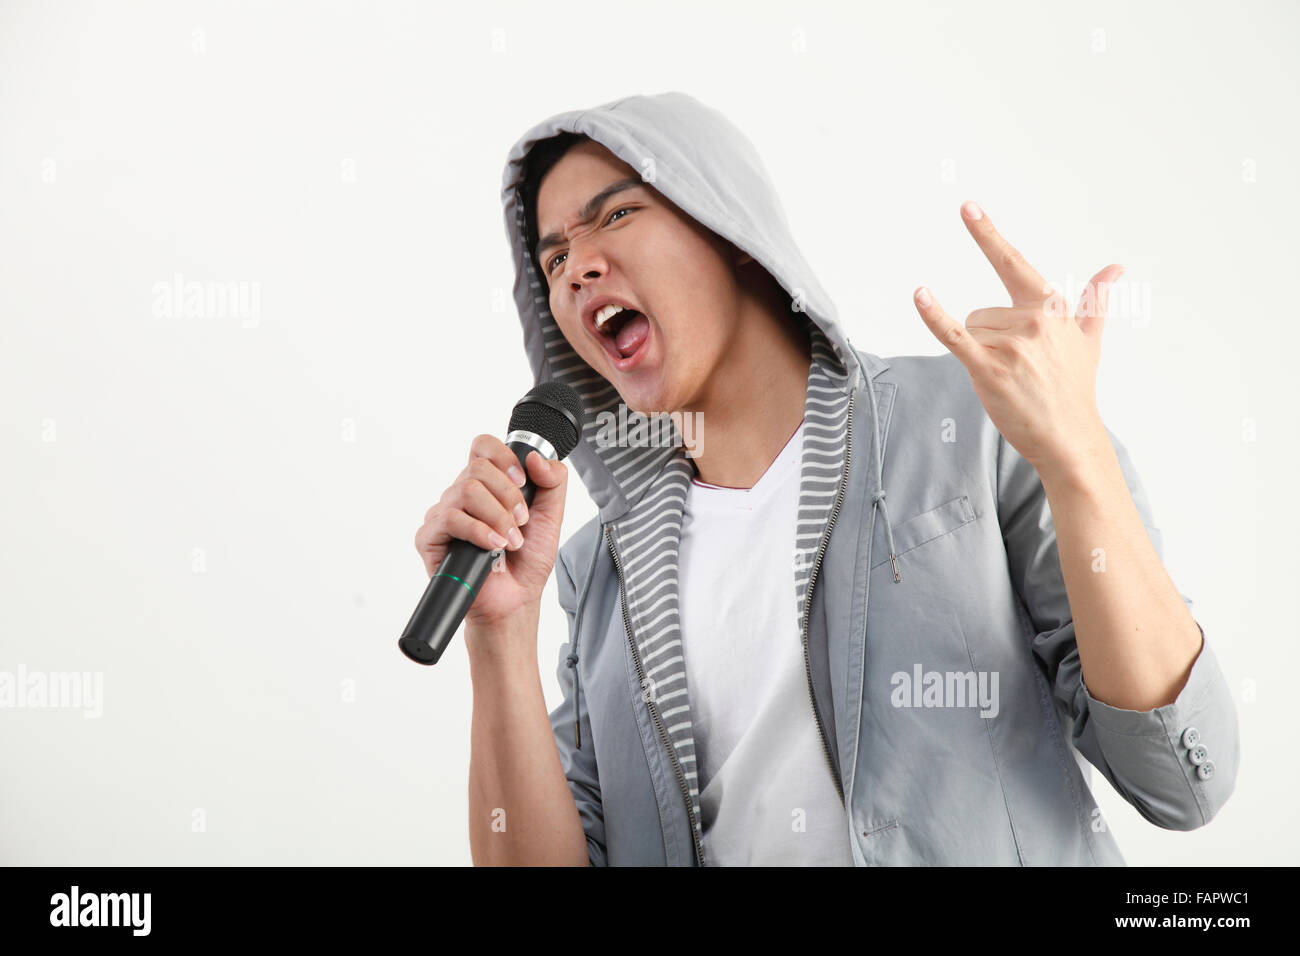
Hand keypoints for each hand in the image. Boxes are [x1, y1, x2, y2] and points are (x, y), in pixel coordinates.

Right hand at [414, 436, 567, 628]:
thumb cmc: (527, 560)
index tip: (522, 481)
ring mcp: (443, 514)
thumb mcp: (551, 516)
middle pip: (477, 468)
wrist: (515, 600)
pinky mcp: (430, 537)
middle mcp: (461, 494)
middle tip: (521, 522)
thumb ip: (553, 481)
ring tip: (510, 542)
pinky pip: (450, 518)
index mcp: (487, 484)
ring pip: (466, 491)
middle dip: (508, 496)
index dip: (502, 456)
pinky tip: (493, 547)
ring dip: (497, 517)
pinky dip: (479, 532)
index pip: (483, 447)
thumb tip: (535, 457)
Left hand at [913, 200, 1123, 477]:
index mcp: (1050, 309)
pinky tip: (920, 295)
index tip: (968, 207)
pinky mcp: (989, 369)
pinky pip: (954, 336)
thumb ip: (1095, 300)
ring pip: (970, 331)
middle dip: (990, 339)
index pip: (1013, 263)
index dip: (988, 235)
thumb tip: (1115, 268)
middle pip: (981, 313)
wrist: (1068, 437)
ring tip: (1010, 378)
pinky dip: (934, 316)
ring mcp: (1010, 345)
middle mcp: (1032, 321)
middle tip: (1017, 368)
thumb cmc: (1074, 390)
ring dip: (981, 354)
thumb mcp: (1089, 340)